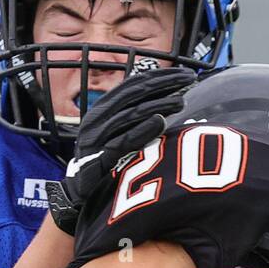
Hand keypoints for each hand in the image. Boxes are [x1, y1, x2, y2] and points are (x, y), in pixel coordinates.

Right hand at [46, 66, 196, 232]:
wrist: (79, 193)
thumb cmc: (104, 161)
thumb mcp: (118, 133)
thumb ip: (136, 117)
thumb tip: (167, 98)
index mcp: (103, 108)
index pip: (134, 84)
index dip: (160, 76)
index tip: (185, 74)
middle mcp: (97, 117)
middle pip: (134, 93)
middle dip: (163, 84)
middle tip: (189, 80)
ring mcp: (97, 137)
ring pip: (130, 114)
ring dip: (157, 105)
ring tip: (180, 103)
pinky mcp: (98, 158)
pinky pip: (123, 140)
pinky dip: (142, 130)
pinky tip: (160, 122)